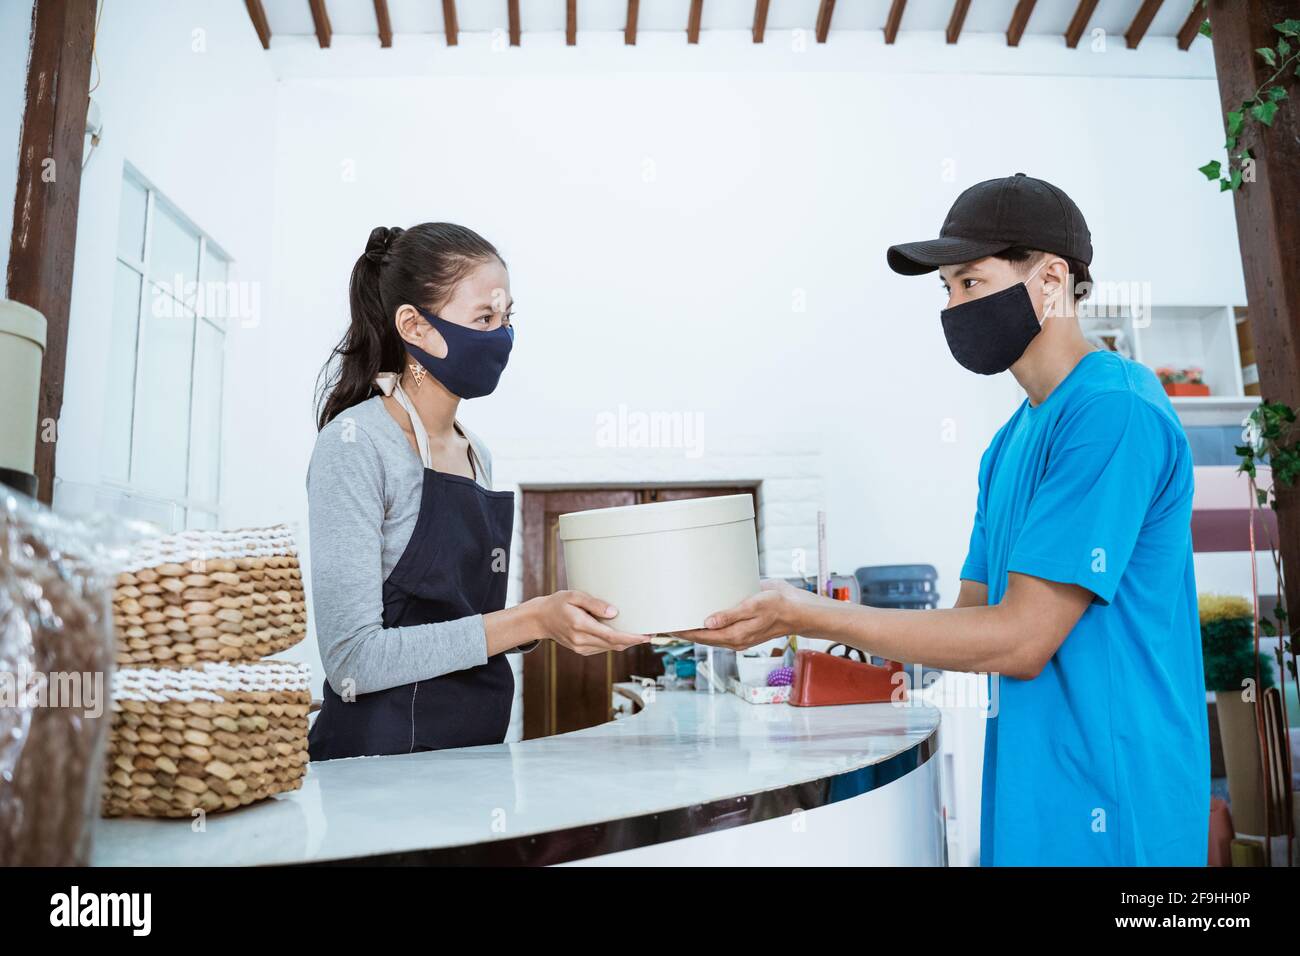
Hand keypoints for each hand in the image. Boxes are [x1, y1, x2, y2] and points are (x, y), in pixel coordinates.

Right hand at [529, 590, 648, 655]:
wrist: (540, 619)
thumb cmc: (558, 603)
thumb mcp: (574, 596)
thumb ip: (595, 604)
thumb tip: (615, 613)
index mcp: (580, 626)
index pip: (611, 636)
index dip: (631, 638)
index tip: (646, 636)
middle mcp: (581, 641)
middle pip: (614, 645)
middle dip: (633, 641)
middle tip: (651, 634)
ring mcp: (581, 648)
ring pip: (610, 648)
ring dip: (626, 642)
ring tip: (641, 633)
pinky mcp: (582, 650)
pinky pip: (603, 648)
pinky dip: (615, 643)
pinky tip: (623, 635)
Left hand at [678, 579, 808, 649]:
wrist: (799, 610)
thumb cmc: (779, 607)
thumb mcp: (754, 607)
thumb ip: (730, 615)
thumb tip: (707, 622)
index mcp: (735, 636)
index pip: (701, 637)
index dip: (683, 632)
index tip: (666, 627)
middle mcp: (734, 637)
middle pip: (702, 637)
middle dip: (684, 631)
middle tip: (664, 622)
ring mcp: (738, 633)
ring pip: (709, 634)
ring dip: (694, 628)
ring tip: (677, 618)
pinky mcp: (743, 625)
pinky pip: (719, 627)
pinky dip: (706, 623)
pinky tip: (700, 614)